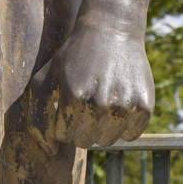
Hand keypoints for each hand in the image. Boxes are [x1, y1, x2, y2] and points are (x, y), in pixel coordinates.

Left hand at [28, 22, 153, 148]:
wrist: (111, 31)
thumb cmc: (72, 58)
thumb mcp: (44, 79)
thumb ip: (37, 118)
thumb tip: (50, 152)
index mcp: (73, 97)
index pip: (64, 136)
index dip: (63, 121)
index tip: (68, 102)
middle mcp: (101, 103)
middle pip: (86, 141)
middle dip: (81, 127)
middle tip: (84, 102)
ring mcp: (125, 105)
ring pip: (108, 141)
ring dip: (102, 128)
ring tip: (100, 102)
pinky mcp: (145, 105)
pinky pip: (131, 136)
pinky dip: (124, 126)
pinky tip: (118, 104)